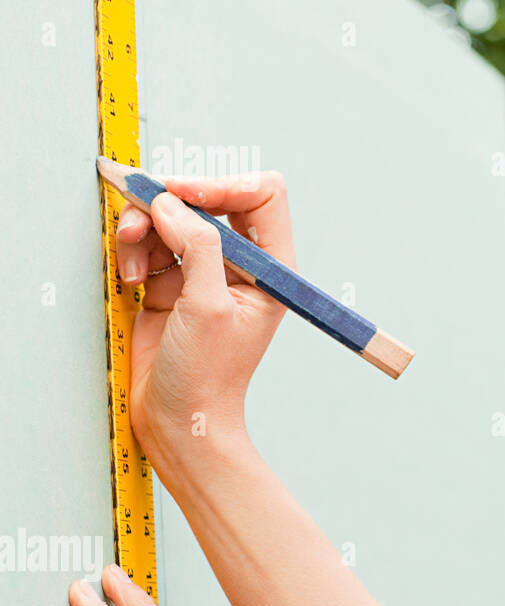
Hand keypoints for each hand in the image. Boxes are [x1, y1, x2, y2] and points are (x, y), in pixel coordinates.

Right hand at [114, 170, 294, 464]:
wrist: (178, 419)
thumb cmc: (206, 377)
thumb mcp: (207, 308)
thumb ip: (197, 248)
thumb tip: (173, 203)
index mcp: (272, 268)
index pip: (262, 196)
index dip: (223, 186)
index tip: (182, 194)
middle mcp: (242, 264)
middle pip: (210, 199)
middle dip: (171, 204)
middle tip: (141, 217)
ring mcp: (205, 271)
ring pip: (174, 217)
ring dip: (145, 228)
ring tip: (132, 261)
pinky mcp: (173, 282)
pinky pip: (151, 242)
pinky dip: (135, 250)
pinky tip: (132, 278)